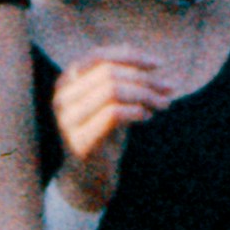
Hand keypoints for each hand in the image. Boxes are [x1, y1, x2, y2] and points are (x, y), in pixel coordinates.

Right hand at [47, 56, 166, 211]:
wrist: (90, 178)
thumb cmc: (104, 135)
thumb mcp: (111, 101)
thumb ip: (118, 77)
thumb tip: (135, 51)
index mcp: (66, 82)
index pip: (98, 55)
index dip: (130, 56)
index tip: (158, 65)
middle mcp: (61, 98)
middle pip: (109, 72)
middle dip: (144, 79)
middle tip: (168, 90)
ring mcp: (68, 120)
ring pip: (112, 90)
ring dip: (145, 94)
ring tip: (163, 104)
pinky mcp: (81, 141)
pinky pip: (114, 113)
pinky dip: (137, 110)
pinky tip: (147, 117)